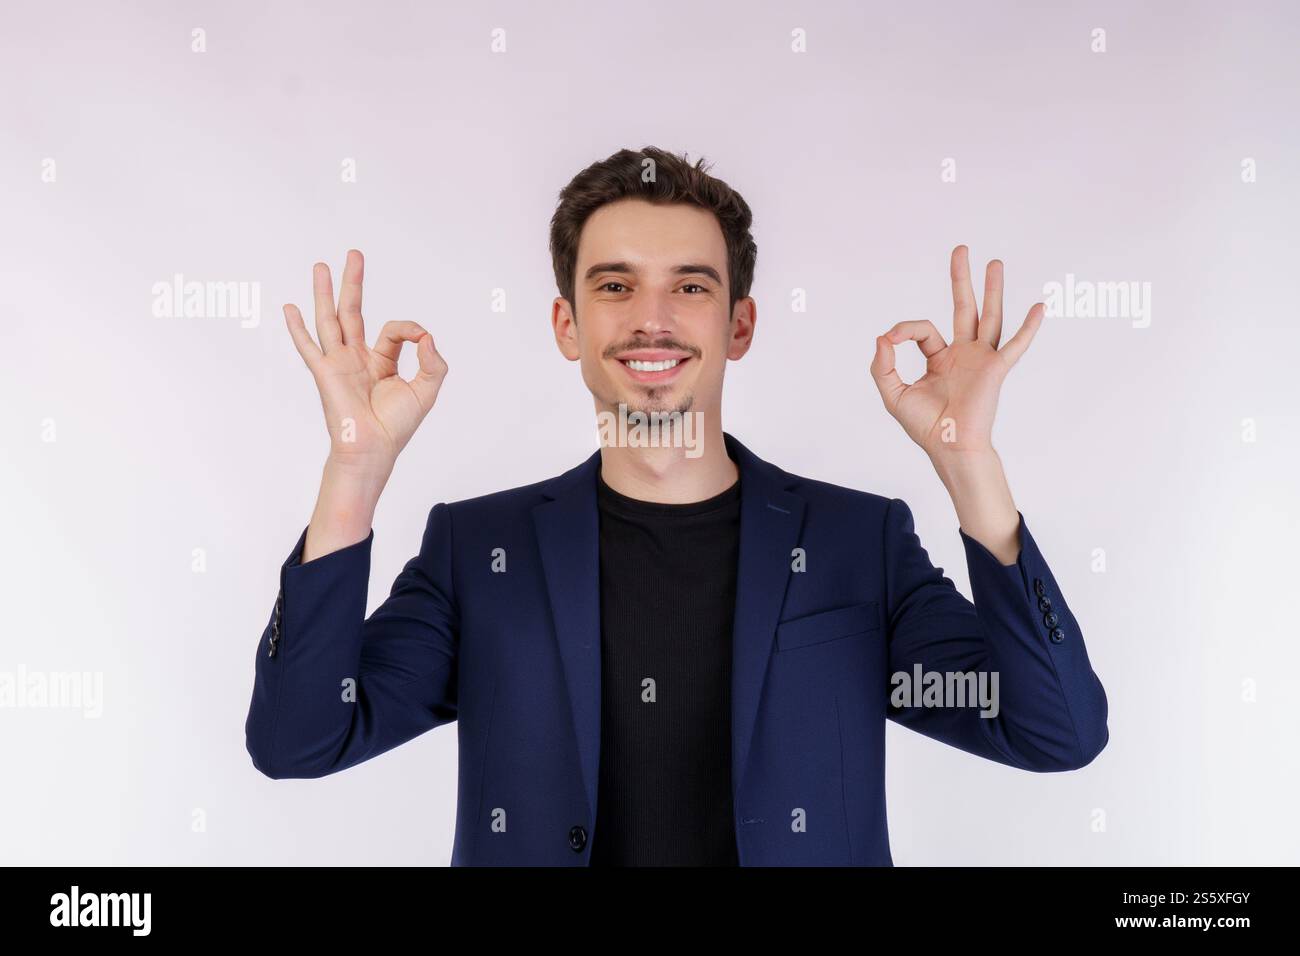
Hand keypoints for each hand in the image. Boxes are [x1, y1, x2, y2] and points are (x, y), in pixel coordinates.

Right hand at [284, 249, 448, 481]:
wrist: (374, 450)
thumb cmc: (396, 426)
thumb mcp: (426, 390)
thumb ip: (433, 362)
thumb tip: (427, 335)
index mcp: (380, 362)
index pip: (394, 331)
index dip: (411, 329)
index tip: (422, 338)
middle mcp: (357, 358)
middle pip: (353, 312)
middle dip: (354, 282)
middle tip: (354, 254)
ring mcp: (339, 364)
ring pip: (330, 320)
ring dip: (325, 292)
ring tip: (321, 266)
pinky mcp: (326, 374)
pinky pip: (309, 347)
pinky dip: (298, 328)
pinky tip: (289, 308)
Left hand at [869, 245, 1041, 457]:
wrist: (947, 447)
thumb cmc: (925, 426)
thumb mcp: (893, 392)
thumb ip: (884, 365)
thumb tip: (882, 337)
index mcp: (941, 359)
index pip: (923, 330)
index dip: (903, 331)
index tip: (890, 341)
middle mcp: (963, 354)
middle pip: (964, 308)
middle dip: (962, 279)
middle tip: (961, 250)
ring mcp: (981, 360)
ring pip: (989, 317)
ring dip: (992, 289)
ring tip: (995, 263)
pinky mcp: (995, 370)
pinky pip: (1014, 345)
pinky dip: (1028, 328)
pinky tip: (1039, 307)